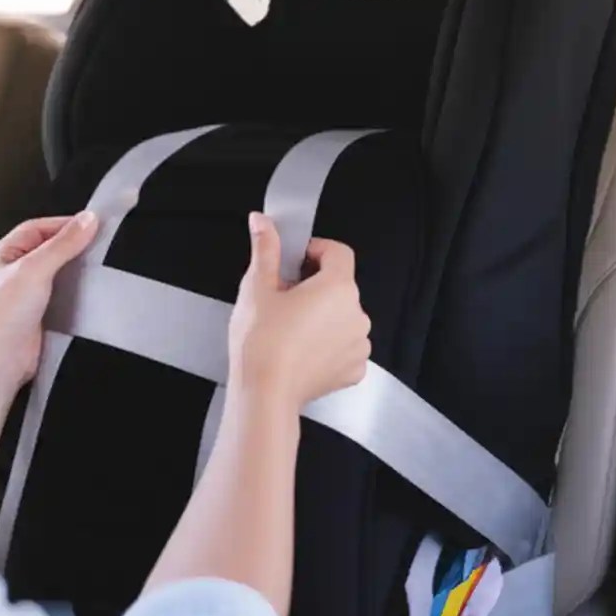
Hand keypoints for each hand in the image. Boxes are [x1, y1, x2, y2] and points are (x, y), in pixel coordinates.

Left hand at [0, 212, 97, 406]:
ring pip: (60, 277)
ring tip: (102, 270)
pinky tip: (94, 296)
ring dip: (78, 275)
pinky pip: (66, 301)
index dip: (64, 224)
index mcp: (5, 255)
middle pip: (51, 252)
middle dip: (74, 249)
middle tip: (102, 246)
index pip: (38, 228)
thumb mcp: (34, 269)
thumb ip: (62, 244)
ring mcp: (30, 298)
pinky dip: (80, 298)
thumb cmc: (1, 315)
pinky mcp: (43, 320)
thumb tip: (88, 219)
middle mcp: (16, 274)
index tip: (93, 224)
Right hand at [227, 213, 370, 413]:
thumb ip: (265, 249)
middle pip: (339, 286)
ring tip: (290, 329)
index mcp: (338, 287)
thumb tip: (262, 221)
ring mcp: (358, 344)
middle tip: (282, 299)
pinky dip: (327, 344)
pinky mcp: (354, 369)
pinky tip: (301, 350)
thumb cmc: (261, 343)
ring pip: (342, 316)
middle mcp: (357, 314)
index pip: (338, 252)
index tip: (295, 261)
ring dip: (322, 316)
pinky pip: (344, 345)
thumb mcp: (257, 288)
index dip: (315, 251)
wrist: (264, 394)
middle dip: (314, 286)